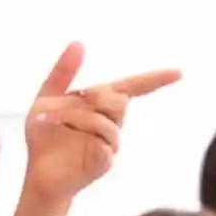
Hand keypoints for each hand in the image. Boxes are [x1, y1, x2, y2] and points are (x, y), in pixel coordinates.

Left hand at [23, 42, 179, 203]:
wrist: (37, 172)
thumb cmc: (45, 136)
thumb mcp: (47, 97)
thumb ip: (63, 72)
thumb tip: (79, 43)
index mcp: (100, 105)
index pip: (133, 88)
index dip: (155, 80)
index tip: (179, 72)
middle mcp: (110, 123)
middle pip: (119, 101)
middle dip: (98, 95)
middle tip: (77, 96)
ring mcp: (109, 144)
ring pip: (107, 123)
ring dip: (74, 116)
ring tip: (45, 117)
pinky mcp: (103, 163)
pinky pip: (104, 146)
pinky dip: (80, 135)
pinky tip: (57, 132)